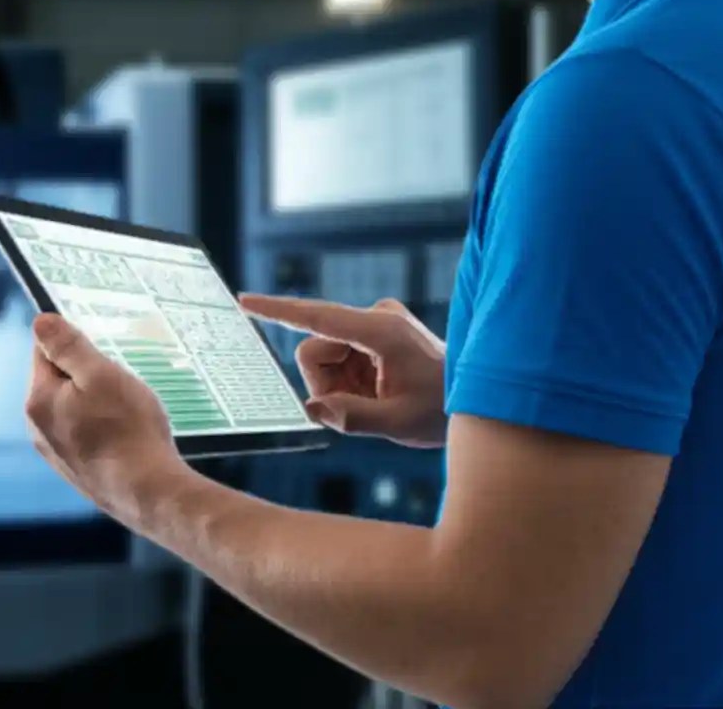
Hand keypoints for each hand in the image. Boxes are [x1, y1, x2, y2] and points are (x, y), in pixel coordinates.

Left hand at [25, 313, 189, 523]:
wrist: (147, 492)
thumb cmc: (128, 430)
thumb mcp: (101, 375)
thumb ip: (68, 347)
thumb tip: (40, 321)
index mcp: (38, 399)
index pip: (44, 350)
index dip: (73, 342)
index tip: (102, 349)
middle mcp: (38, 427)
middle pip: (58, 380)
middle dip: (86, 373)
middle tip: (120, 379)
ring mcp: (56, 452)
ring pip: (73, 407)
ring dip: (96, 400)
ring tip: (127, 409)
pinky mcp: (76, 468)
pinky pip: (84, 432)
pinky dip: (102, 425)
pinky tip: (126, 433)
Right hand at [239, 295, 446, 447]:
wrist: (478, 396)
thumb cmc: (444, 409)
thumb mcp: (398, 423)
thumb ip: (351, 418)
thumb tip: (313, 408)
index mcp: (381, 331)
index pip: (317, 317)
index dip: (277, 311)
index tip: (245, 300)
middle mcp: (375, 317)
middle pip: (314, 350)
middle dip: (324, 384)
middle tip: (357, 409)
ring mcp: (376, 323)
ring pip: (323, 357)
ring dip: (338, 385)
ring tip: (374, 401)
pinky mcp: (375, 332)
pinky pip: (339, 357)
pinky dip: (348, 381)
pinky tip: (377, 392)